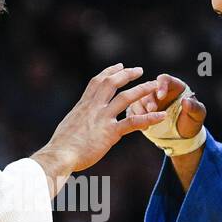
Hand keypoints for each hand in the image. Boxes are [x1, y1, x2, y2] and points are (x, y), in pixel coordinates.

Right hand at [36, 63, 166, 174]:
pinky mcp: (110, 133)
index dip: (109, 72)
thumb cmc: (61, 146)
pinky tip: (161, 115)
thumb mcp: (68, 126)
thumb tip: (76, 122)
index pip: (97, 82)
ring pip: (125, 98)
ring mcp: (102, 119)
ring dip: (142, 89)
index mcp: (83, 105)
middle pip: (111, 83)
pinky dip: (148, 118)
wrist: (60, 155)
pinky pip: (133, 122)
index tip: (119, 66)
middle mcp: (93, 108)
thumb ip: (77, 120)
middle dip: (126, 75)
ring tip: (155, 85)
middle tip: (140, 70)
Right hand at [125, 73, 206, 137]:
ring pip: (138, 100)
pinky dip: (135, 118)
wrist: (183, 136)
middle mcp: (158, 91)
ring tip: (146, 121)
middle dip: (148, 99)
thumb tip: (186, 101)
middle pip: (148, 89)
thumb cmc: (191, 121)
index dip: (160, 85)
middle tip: (151, 110)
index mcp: (173, 86)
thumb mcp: (198, 115)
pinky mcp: (141, 112)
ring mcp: (149, 101)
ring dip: (140, 109)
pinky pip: (133, 112)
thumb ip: (194, 107)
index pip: (164, 79)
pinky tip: (142, 125)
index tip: (161, 96)